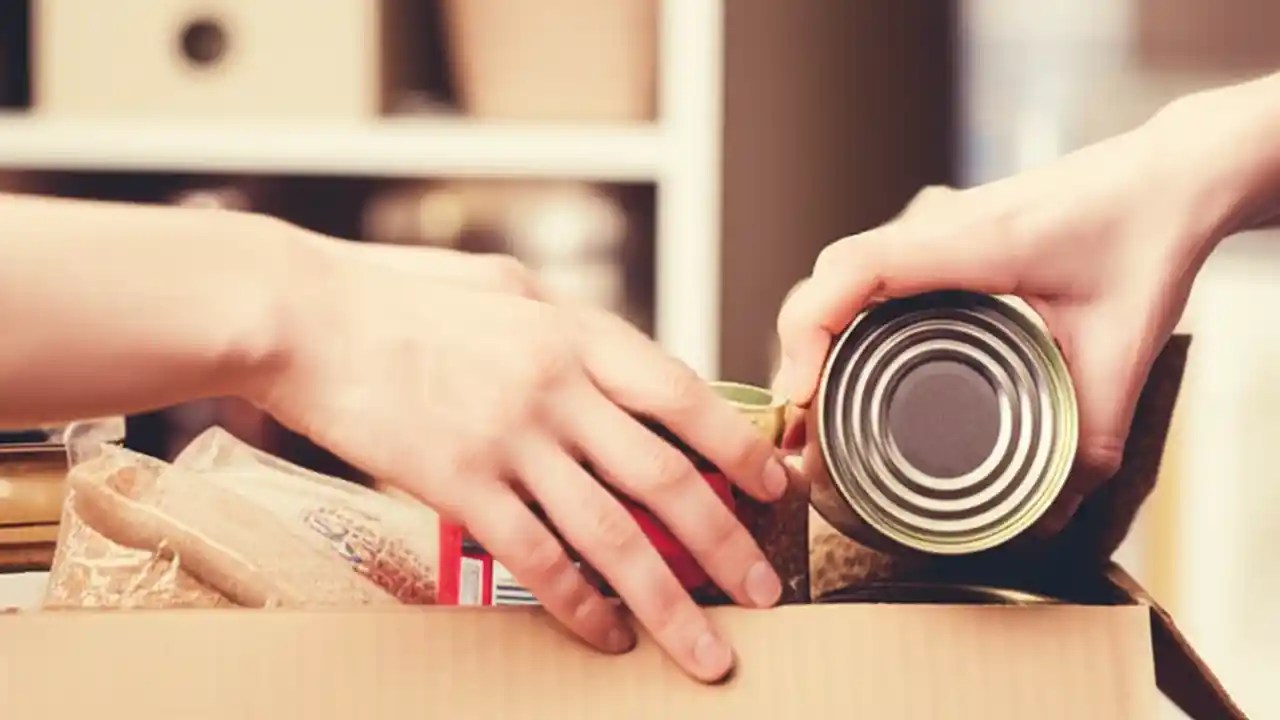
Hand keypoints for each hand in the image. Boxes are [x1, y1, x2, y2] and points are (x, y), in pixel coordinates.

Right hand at [253, 237, 789, 681]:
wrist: (306, 317)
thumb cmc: (401, 295)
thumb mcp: (505, 285)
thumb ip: (568, 322)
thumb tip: (617, 361)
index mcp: (576, 332)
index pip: (684, 396)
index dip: (738, 448)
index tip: (773, 488)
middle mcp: (558, 388)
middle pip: (667, 479)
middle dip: (727, 546)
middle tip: (766, 594)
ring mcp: (511, 440)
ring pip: (613, 536)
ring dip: (669, 602)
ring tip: (706, 650)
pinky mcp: (459, 486)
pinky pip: (537, 559)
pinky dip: (580, 606)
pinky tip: (607, 635)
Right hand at [774, 88, 1267, 526]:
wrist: (1170, 177)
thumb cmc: (1148, 240)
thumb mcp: (1123, 349)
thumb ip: (1090, 439)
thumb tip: (1047, 519)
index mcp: (975, 241)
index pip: (857, 268)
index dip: (809, 329)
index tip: (800, 395)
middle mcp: (938, 223)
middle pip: (830, 275)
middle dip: (798, 349)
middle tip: (801, 426)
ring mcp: (933, 222)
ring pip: (841, 269)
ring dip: (814, 330)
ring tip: (813, 404)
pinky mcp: (938, 232)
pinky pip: (865, 267)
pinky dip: (840, 312)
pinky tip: (847, 361)